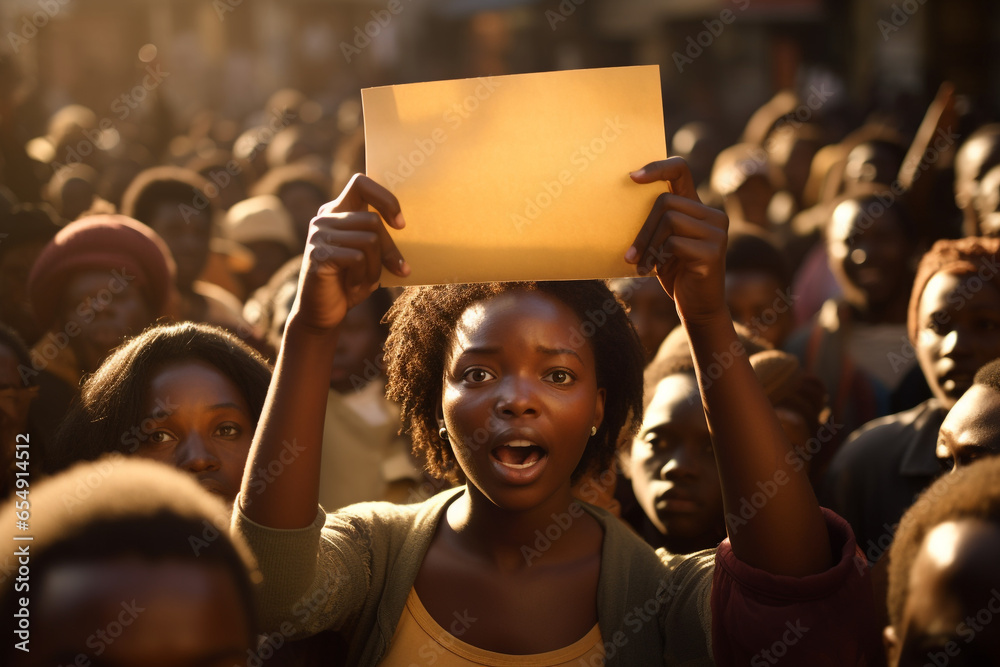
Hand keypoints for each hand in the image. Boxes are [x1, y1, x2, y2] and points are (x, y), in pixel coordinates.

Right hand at [293, 174, 409, 331]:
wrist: (322, 314)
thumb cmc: (350, 283)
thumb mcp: (370, 258)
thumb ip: (379, 238)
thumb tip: (405, 225)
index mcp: (338, 212)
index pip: (361, 183)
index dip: (385, 198)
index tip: (401, 224)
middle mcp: (324, 218)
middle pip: (372, 220)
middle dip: (390, 249)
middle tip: (400, 269)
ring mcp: (318, 234)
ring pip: (369, 240)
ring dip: (376, 267)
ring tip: (366, 281)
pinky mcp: (317, 253)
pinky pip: (357, 258)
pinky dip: (362, 276)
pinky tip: (352, 287)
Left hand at [625, 157, 728, 323]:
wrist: (698, 308)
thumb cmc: (675, 272)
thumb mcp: (662, 243)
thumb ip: (657, 221)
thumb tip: (625, 200)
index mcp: (698, 208)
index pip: (680, 170)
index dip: (657, 168)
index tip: (632, 177)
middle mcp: (713, 215)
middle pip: (666, 201)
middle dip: (643, 228)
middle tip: (631, 254)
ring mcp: (717, 233)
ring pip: (669, 220)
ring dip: (647, 245)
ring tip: (641, 265)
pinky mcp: (714, 252)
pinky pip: (674, 242)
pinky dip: (657, 257)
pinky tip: (654, 271)